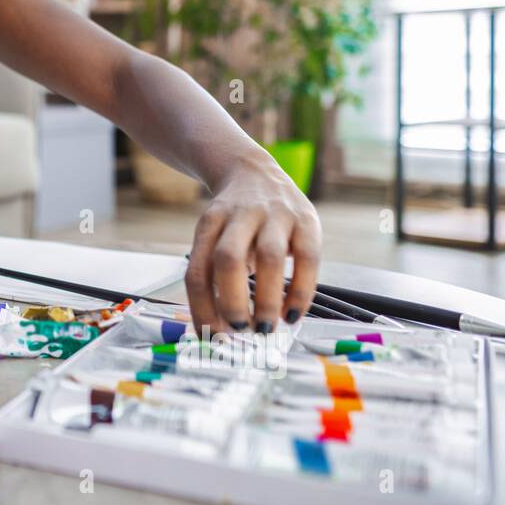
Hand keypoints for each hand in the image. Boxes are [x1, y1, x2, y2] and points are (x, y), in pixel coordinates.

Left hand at [184, 156, 320, 335]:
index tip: (211, 334)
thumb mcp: (214, 237)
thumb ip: (214, 274)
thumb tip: (220, 328)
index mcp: (210, 223)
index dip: (202, 306)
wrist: (253, 170)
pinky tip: (292, 315)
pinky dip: (300, 291)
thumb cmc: (233, 221)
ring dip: (266, 300)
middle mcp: (240, 215)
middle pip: (229, 258)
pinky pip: (306, 258)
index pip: (198, 270)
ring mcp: (275, 214)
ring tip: (265, 328)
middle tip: (239, 330)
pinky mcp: (306, 219)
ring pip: (268, 258)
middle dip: (232, 301)